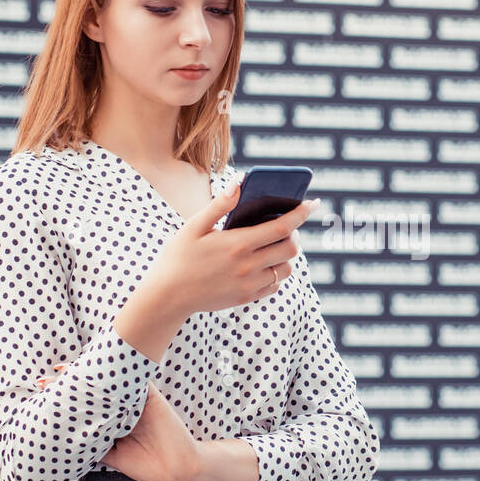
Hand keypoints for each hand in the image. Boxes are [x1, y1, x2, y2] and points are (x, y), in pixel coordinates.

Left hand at [36, 369, 200, 480]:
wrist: (177, 469)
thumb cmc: (149, 465)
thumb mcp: (114, 457)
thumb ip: (95, 446)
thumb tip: (68, 443)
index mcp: (115, 422)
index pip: (87, 408)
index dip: (67, 401)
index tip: (43, 397)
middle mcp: (124, 408)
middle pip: (94, 393)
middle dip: (69, 385)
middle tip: (42, 381)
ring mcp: (136, 401)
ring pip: (108, 383)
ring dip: (85, 375)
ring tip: (61, 371)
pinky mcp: (149, 397)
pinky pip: (130, 380)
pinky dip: (114, 372)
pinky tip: (94, 367)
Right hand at [148, 175, 321, 316]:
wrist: (167, 296)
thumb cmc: (178, 257)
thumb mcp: (194, 226)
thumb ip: (220, 205)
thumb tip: (240, 182)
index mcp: (237, 244)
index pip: (282, 228)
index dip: (300, 214)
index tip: (312, 203)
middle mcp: (248, 266)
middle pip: (290, 248)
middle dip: (294, 234)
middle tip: (284, 226)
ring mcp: (249, 285)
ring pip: (286, 268)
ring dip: (286, 255)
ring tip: (272, 245)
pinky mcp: (247, 298)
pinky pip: (275, 285)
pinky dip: (276, 272)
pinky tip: (263, 263)